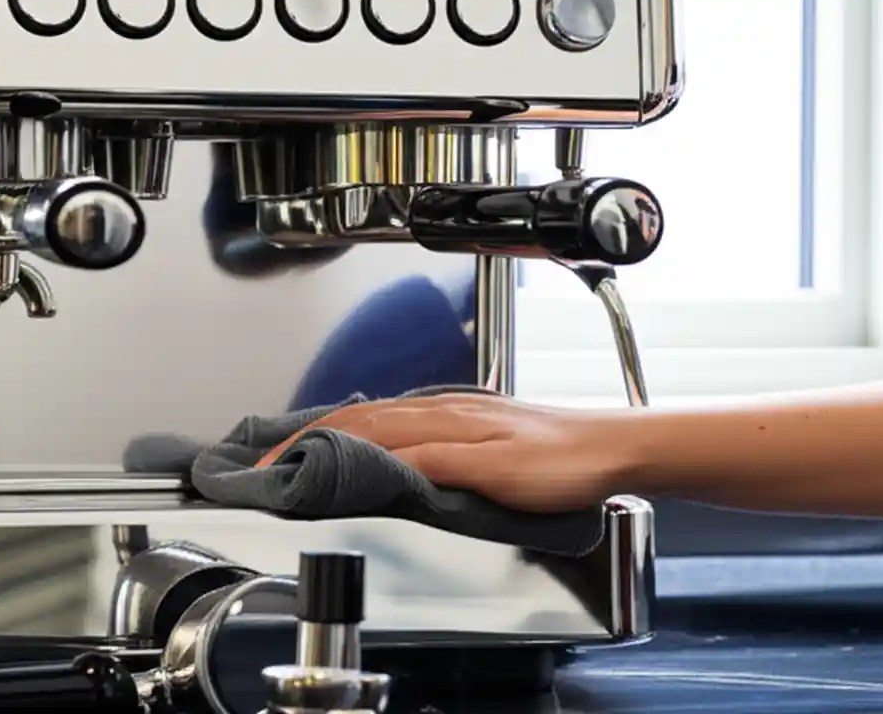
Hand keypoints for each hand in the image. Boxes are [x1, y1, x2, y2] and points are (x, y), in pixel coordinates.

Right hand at [256, 394, 639, 512]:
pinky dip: (366, 431)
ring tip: (299, 450)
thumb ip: (436, 463)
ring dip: (332, 432)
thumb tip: (380, 462)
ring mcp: (455, 413)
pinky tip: (366, 439)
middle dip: (307, 437)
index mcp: (441, 421)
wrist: (613, 448)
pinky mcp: (469, 422)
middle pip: (358, 418)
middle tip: (268, 460)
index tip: (273, 466)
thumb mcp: (496, 472)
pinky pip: (400, 422)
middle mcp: (442, 410)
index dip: (310, 448)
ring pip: (377, 417)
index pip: (357, 431)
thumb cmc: (563, 465)